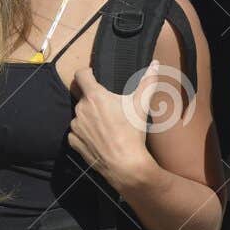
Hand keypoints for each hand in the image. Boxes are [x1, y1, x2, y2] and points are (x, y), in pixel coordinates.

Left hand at [67, 61, 158, 189]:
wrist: (124, 165)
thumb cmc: (132, 133)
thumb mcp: (141, 105)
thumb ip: (148, 82)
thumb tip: (156, 64)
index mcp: (95, 97)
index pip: (81, 75)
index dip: (87, 73)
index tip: (93, 76)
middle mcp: (80, 109)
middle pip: (83, 97)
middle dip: (93, 100)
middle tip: (109, 108)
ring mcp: (75, 126)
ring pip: (80, 115)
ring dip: (88, 117)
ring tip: (105, 126)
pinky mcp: (72, 141)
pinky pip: (76, 131)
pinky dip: (85, 132)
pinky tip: (98, 138)